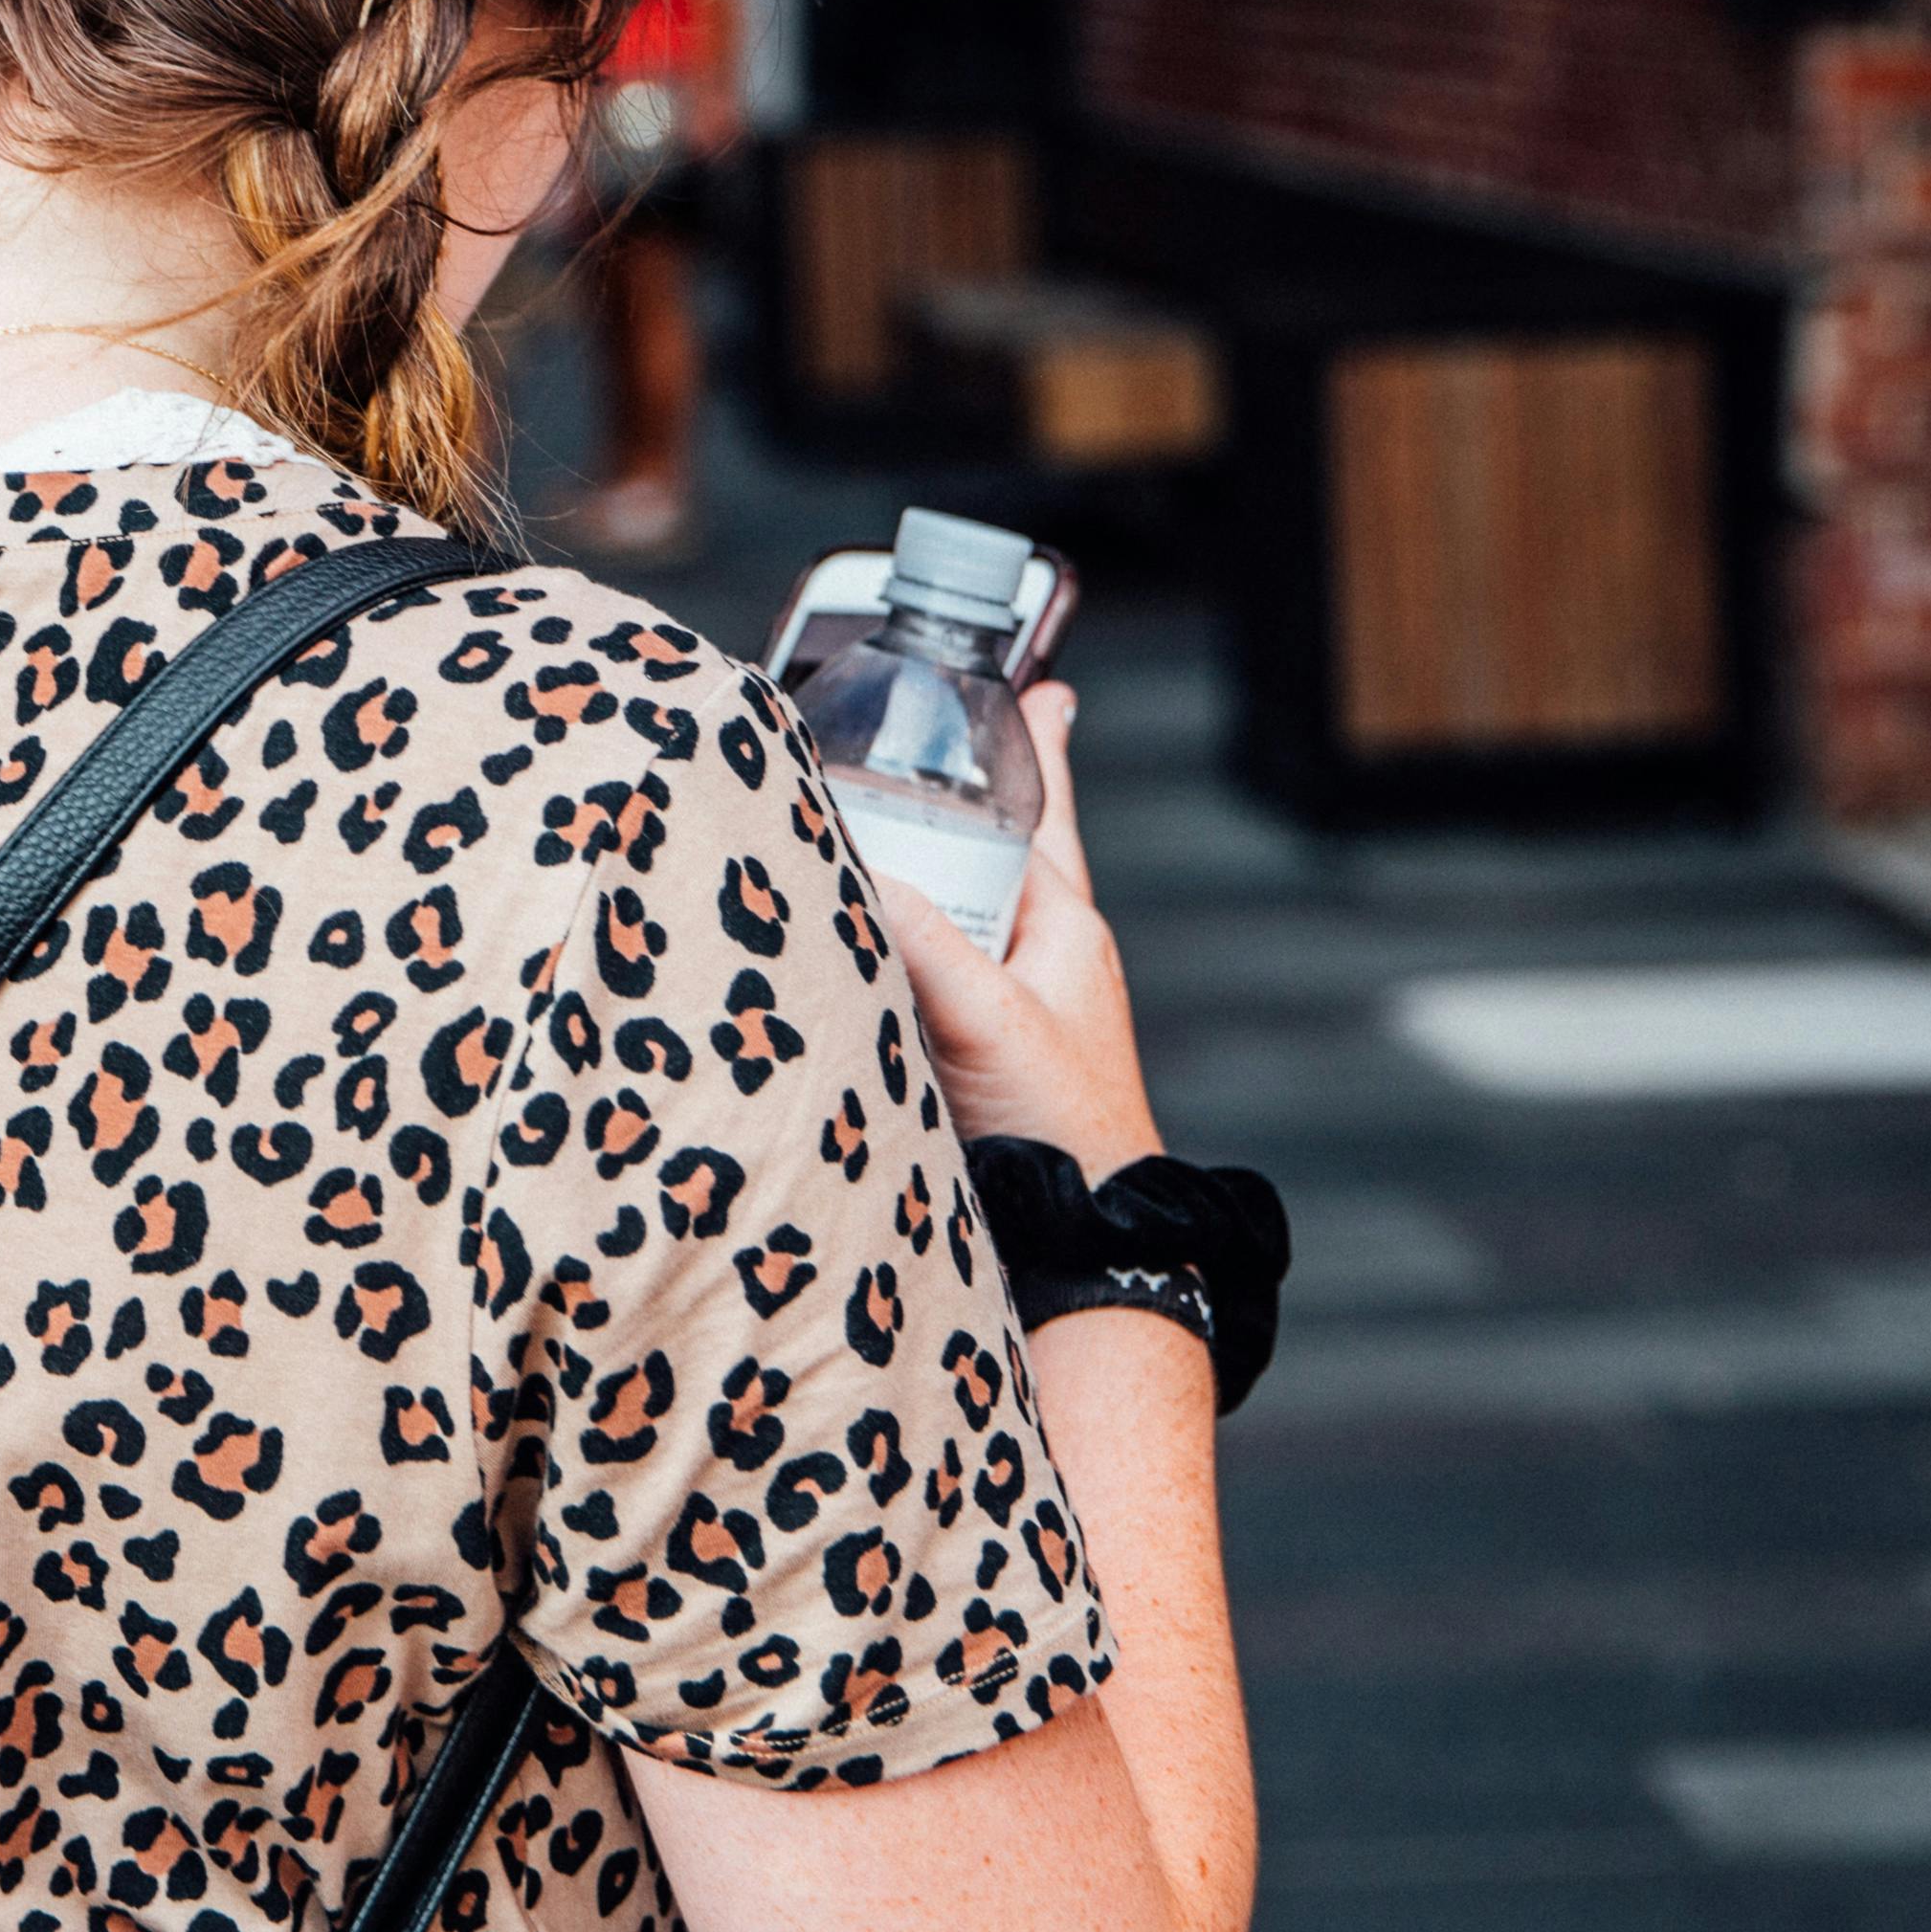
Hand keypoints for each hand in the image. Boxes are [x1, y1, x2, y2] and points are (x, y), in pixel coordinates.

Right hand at [876, 682, 1159, 1173]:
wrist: (1079, 1242)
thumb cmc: (1066, 1131)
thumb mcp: (989, 1018)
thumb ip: (922, 940)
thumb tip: (852, 869)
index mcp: (1063, 929)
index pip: (1044, 813)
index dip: (1037, 750)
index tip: (1042, 689)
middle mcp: (1038, 959)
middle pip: (988, 855)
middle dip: (951, 803)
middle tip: (909, 745)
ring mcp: (1006, 1007)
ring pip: (951, 916)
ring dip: (910, 878)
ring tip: (855, 834)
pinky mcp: (971, 1054)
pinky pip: (923, 975)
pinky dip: (889, 949)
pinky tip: (850, 947)